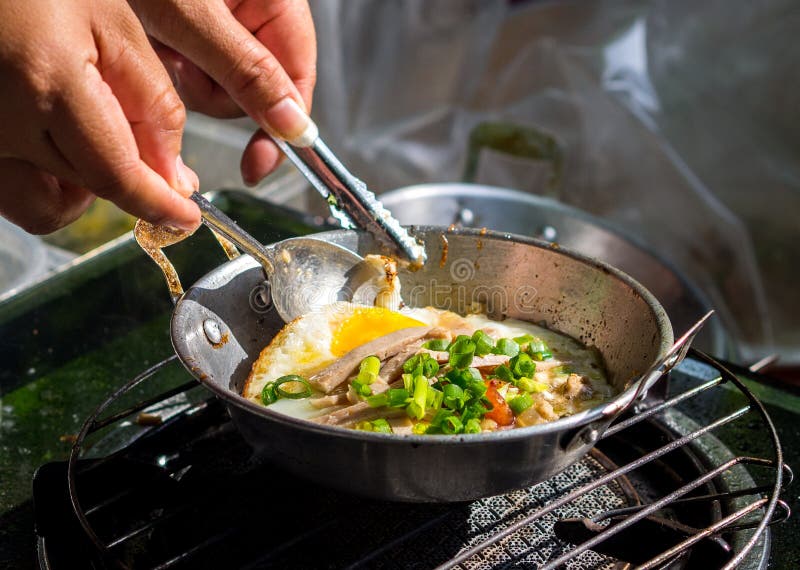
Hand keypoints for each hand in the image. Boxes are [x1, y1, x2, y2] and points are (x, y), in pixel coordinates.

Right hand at [0, 0, 200, 233]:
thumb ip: (153, 105)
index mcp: (46, 86)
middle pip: (86, 193)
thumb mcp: (114, 26)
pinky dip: (40, 176)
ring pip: (43, 204)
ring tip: (76, 121)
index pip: (116, 177)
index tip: (185, 219)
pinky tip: (46, 130)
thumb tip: (175, 178)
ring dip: (77, 183)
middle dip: (122, 175)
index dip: (158, 205)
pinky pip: (11, 190)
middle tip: (123, 125)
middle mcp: (0, 124)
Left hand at [130, 0, 317, 184]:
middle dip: (218, 92)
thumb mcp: (195, 16)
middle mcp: (257, 17)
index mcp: (277, 3)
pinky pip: (195, 73)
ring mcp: (226, 27)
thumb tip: (293, 126)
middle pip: (257, 92)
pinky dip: (172, 65)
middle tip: (185, 64)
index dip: (281, 126)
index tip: (257, 163)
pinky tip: (156, 38)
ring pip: (222, 88)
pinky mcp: (195, 33)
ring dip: (189, 77)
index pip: (297, 81)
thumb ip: (247, 72)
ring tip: (162, 38)